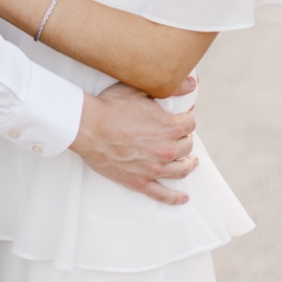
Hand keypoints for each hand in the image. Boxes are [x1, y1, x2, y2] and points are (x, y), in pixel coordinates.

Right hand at [70, 83, 197, 206]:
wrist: (89, 128)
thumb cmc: (111, 106)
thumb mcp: (140, 89)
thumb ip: (170, 88)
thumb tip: (192, 83)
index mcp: (169, 127)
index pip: (190, 124)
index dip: (186, 118)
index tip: (183, 117)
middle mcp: (166, 150)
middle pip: (187, 146)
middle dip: (185, 139)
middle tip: (181, 136)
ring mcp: (154, 168)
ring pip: (181, 170)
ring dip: (189, 164)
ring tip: (191, 161)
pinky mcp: (140, 182)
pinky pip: (163, 194)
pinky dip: (175, 197)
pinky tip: (183, 198)